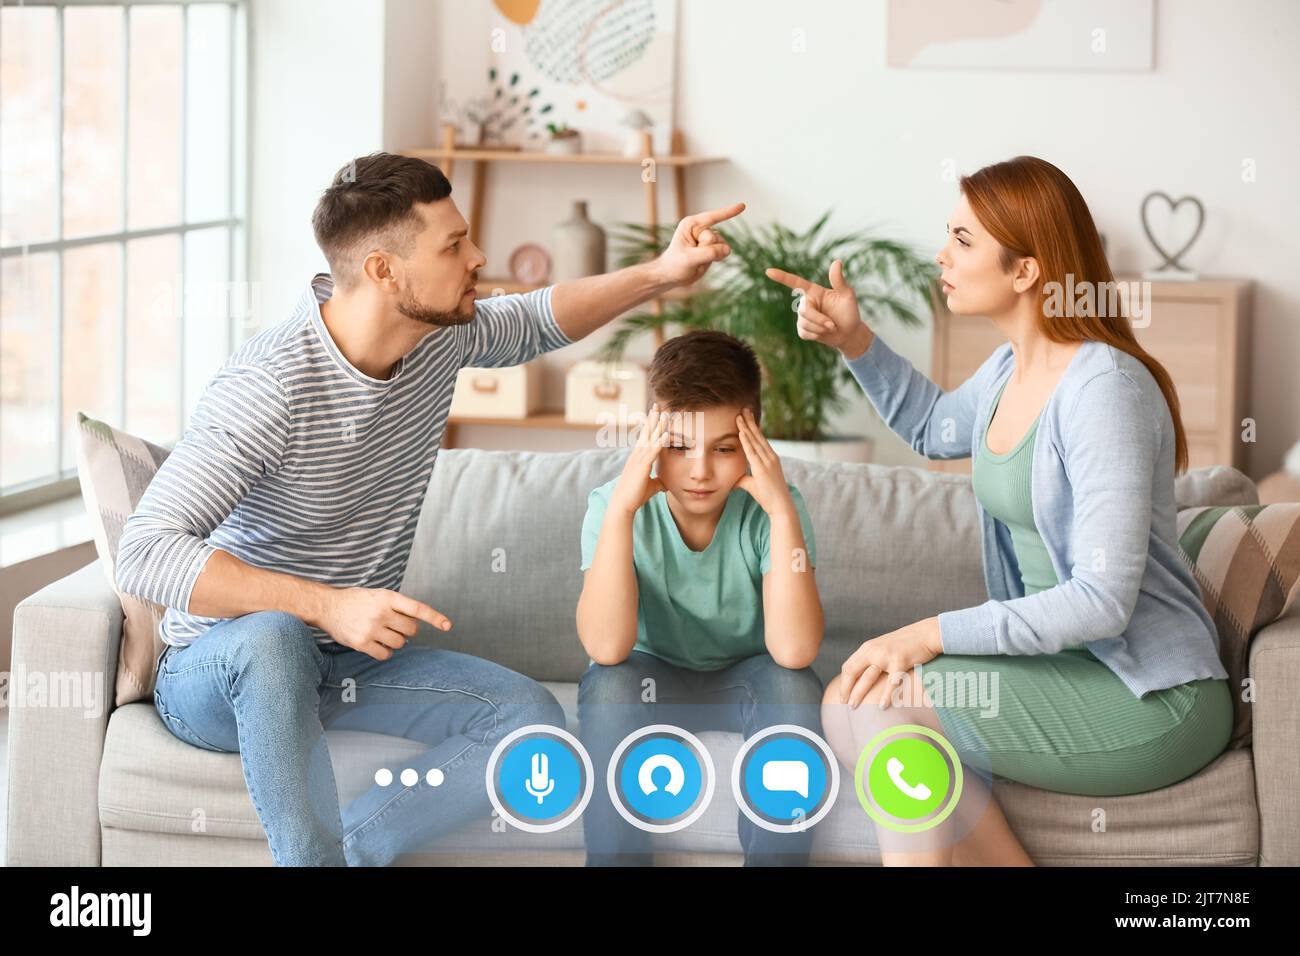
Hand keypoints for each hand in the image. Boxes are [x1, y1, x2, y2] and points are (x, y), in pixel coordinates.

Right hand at [315, 587, 451, 661]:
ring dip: (396, 642)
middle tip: (394, 626)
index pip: (417, 609)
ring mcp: (371, 629)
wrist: (327, 606)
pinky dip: (385, 652)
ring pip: (400, 644)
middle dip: (407, 630)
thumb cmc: (357, 601)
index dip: (434, 617)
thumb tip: (418, 622)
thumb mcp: (379, 595)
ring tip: (383, 633)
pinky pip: (386, 655)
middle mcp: (381, 613)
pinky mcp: (362, 643)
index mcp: (388, 597)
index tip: (447, 626)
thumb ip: (398, 606)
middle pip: (411, 630)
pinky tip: (377, 644)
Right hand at [609, 402, 669, 515]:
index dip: (651, 425)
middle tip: (658, 405)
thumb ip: (657, 482)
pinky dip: (660, 442)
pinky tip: (666, 434)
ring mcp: (638, 460)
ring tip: (665, 413)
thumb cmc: (634, 496)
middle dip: (652, 418)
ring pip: (650, 439)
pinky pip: (653, 452)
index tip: (655, 413)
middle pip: (646, 433)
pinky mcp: (642, 467)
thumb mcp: (650, 487)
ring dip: (658, 426)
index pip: (645, 437)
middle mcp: (636, 455)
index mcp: (637, 458)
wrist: (622, 505)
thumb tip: (665, 484)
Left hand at [655, 202, 744, 285]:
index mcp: (691, 225)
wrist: (671, 276)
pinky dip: (717, 258)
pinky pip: (723, 252)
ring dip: (712, 256)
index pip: (713, 217)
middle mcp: (700, 229)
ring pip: (722, 245)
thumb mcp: (689, 259)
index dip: (728, 212)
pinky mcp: (712, 249)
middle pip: (715, 238)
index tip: (743, 205)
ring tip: (697, 260)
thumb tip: (728, 249)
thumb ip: (709, 253)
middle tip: (692, 256)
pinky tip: (703, 262)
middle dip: (707, 250)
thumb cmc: (675, 265)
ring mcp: (707, 239)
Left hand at [734, 407, 794, 516]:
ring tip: (739, 415)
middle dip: (750, 422)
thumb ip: (744, 479)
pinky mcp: (763, 468)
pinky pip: (752, 452)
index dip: (753, 427)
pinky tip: (741, 431)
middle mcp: (771, 457)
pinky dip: (747, 441)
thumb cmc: (768, 497)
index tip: (747, 417)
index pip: (760, 440)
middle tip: (744, 409)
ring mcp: (768, 461)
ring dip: (746, 427)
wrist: (780, 506)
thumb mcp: (753, 485)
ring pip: (755, 441)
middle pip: (758, 436)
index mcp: (770, 459)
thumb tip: (734, 479)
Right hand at [765, 259, 874, 358]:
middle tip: (833, 325)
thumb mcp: (847, 295)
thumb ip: (839, 281)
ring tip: (830, 328)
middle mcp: (805, 302)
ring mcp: (802, 316)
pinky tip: (822, 333)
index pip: (796, 283)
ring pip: (805, 323)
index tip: (768, 271)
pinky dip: (816, 335)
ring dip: (820, 329)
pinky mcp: (802, 329)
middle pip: (805, 311)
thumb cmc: (849, 311)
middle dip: (820, 320)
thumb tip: (837, 262)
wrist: (848, 333)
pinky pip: (804, 332)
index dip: (782, 277)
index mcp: (813, 291)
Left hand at [838, 617, 942, 708]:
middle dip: (846, 689)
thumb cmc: (906, 644)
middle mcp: (873, 650)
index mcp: (867, 648)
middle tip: (844, 705)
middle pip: (852, 672)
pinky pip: (891, 682)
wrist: (926, 633)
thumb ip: (872, 658)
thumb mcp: (883, 647)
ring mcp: (885, 655)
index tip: (842, 696)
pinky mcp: (900, 661)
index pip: (848, 666)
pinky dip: (885, 695)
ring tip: (854, 707)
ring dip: (858, 693)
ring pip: (867, 677)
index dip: (843, 683)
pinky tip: (881, 706)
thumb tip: (862, 676)